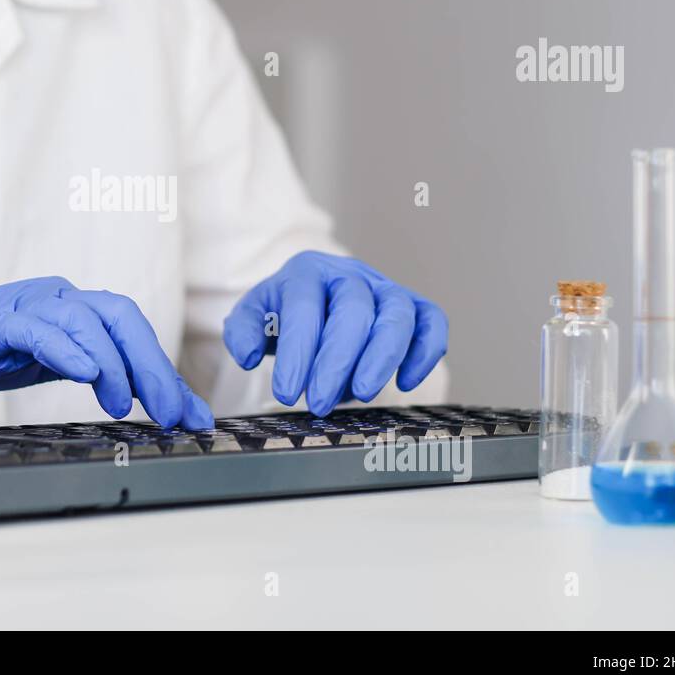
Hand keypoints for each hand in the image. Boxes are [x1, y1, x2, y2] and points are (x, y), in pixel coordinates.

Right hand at [0, 277, 212, 429]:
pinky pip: (37, 328)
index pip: (134, 330)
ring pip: (84, 319)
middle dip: (151, 364)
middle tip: (169, 412)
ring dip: (113, 362)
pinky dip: (66, 347)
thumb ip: (114, 383)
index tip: (193, 418)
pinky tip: (86, 373)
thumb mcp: (62, 370)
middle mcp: (58, 298)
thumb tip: (178, 412)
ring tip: (125, 403)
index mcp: (78, 309)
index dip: (166, 371)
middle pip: (119, 317)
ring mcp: (27, 306)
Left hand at [222, 251, 446, 415]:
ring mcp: (386, 289)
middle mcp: (351, 274)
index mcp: (308, 271)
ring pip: (398, 315)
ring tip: (361, 394)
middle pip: (354, 310)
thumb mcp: (253, 317)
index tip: (288, 392)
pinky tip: (406, 383)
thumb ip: (242, 331)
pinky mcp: (415, 307)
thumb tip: (250, 354)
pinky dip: (425, 352)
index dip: (298, 351)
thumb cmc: (283, 315)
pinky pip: (432, 323)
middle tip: (319, 403)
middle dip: (337, 361)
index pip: (305, 307)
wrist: (312, 305)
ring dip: (382, 357)